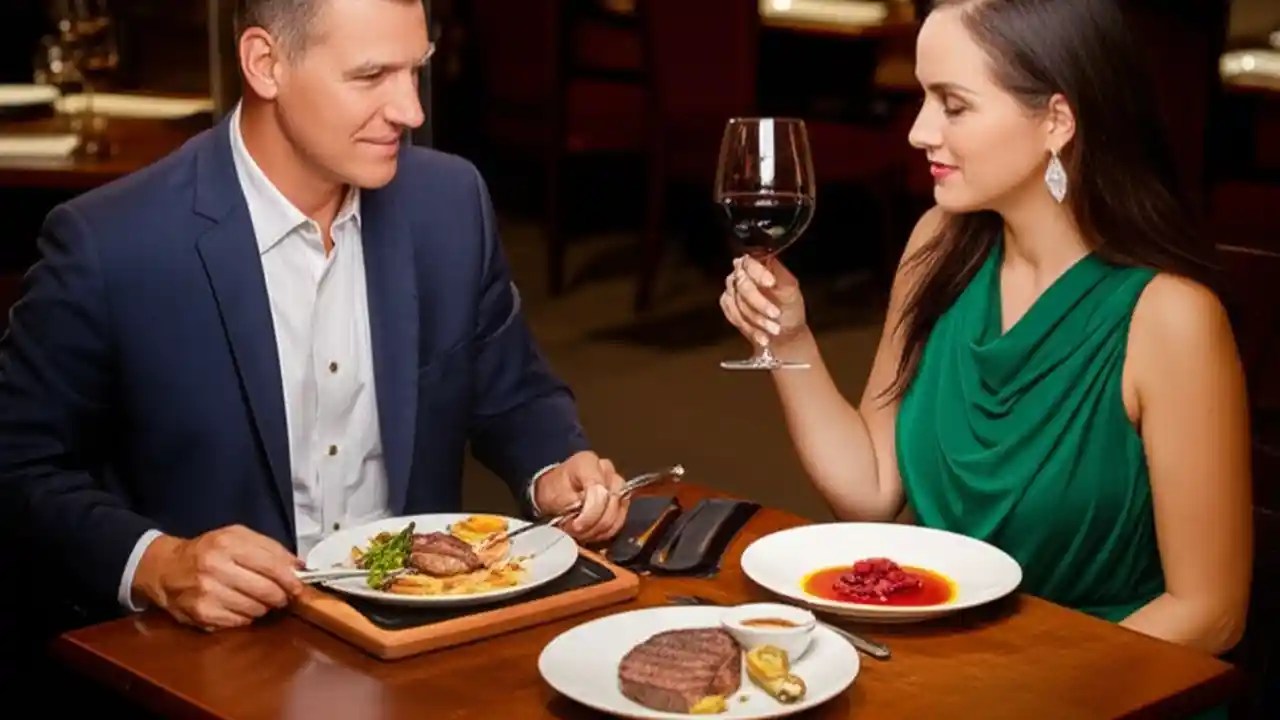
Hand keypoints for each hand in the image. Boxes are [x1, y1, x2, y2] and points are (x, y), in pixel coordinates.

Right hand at [133, 525, 305, 631]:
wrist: (166, 569)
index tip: (298, 586)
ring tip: (258, 599)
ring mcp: (207, 593)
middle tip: (282, 596)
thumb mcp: (236, 536)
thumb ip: (270, 548)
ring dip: (263, 607)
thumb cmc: (207, 551)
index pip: (270, 565)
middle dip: (281, 596)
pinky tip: (240, 606)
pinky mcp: (202, 614)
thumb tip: (298, 567)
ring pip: (255, 609)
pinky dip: (246, 617)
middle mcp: (215, 568)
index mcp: (227, 544)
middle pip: (265, 590)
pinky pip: (239, 622)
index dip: (290, 579)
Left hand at [533, 451, 629, 542]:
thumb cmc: (554, 490)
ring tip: (581, 532)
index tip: (577, 525)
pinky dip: (605, 531)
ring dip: (599, 529)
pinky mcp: (621, 500)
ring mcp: (616, 484)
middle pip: (613, 501)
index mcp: (588, 462)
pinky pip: (619, 520)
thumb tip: (585, 513)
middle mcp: (606, 470)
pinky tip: (591, 532)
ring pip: (618, 512)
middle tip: (576, 530)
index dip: (591, 513)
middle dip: (594, 522)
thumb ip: (571, 502)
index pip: (599, 490)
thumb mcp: (554, 495)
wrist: (556, 491)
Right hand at [720, 255, 807, 348]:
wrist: (783, 333)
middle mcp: (741, 272)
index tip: (771, 284)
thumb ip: (780, 273)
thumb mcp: (791, 289)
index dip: (759, 273)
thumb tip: (770, 259)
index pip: (751, 262)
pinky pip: (733, 315)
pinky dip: (749, 328)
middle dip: (760, 303)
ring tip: (774, 330)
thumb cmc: (789, 308)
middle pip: (743, 285)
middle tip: (775, 314)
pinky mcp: (727, 304)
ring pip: (737, 303)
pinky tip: (762, 336)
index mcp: (757, 263)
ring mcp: (732, 289)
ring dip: (757, 319)